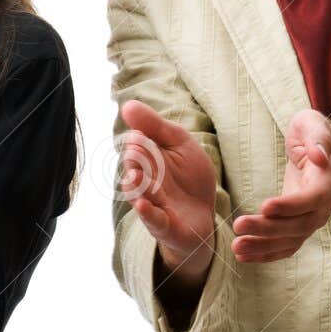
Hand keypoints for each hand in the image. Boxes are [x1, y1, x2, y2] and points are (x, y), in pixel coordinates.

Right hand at [117, 100, 217, 281]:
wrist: (204, 214)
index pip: (136, 149)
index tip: (140, 136)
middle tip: (138, 151)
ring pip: (142, 194)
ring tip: (135, 174)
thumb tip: (127, 105)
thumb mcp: (179, 144)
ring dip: (138, 185)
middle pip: (136, 170)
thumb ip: (155, 126)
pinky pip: (153, 220)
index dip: (139, 143)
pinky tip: (142, 204)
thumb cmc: (188, 177)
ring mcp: (153, 206)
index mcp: (145, 162)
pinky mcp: (165, 226)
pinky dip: (147, 213)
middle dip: (138, 162)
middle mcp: (144, 184)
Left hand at [233, 109, 330, 262]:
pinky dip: (267, 253)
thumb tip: (319, 155)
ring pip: (293, 239)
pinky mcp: (302, 224)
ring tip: (237, 247)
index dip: (290, 205)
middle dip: (269, 229)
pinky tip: (244, 255)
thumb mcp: (314, 123)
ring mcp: (315, 218)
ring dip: (264, 246)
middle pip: (300, 224)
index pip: (313, 198)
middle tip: (239, 226)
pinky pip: (288, 245)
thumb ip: (318, 136)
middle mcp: (325, 204)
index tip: (265, 206)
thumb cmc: (316, 133)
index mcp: (328, 179)